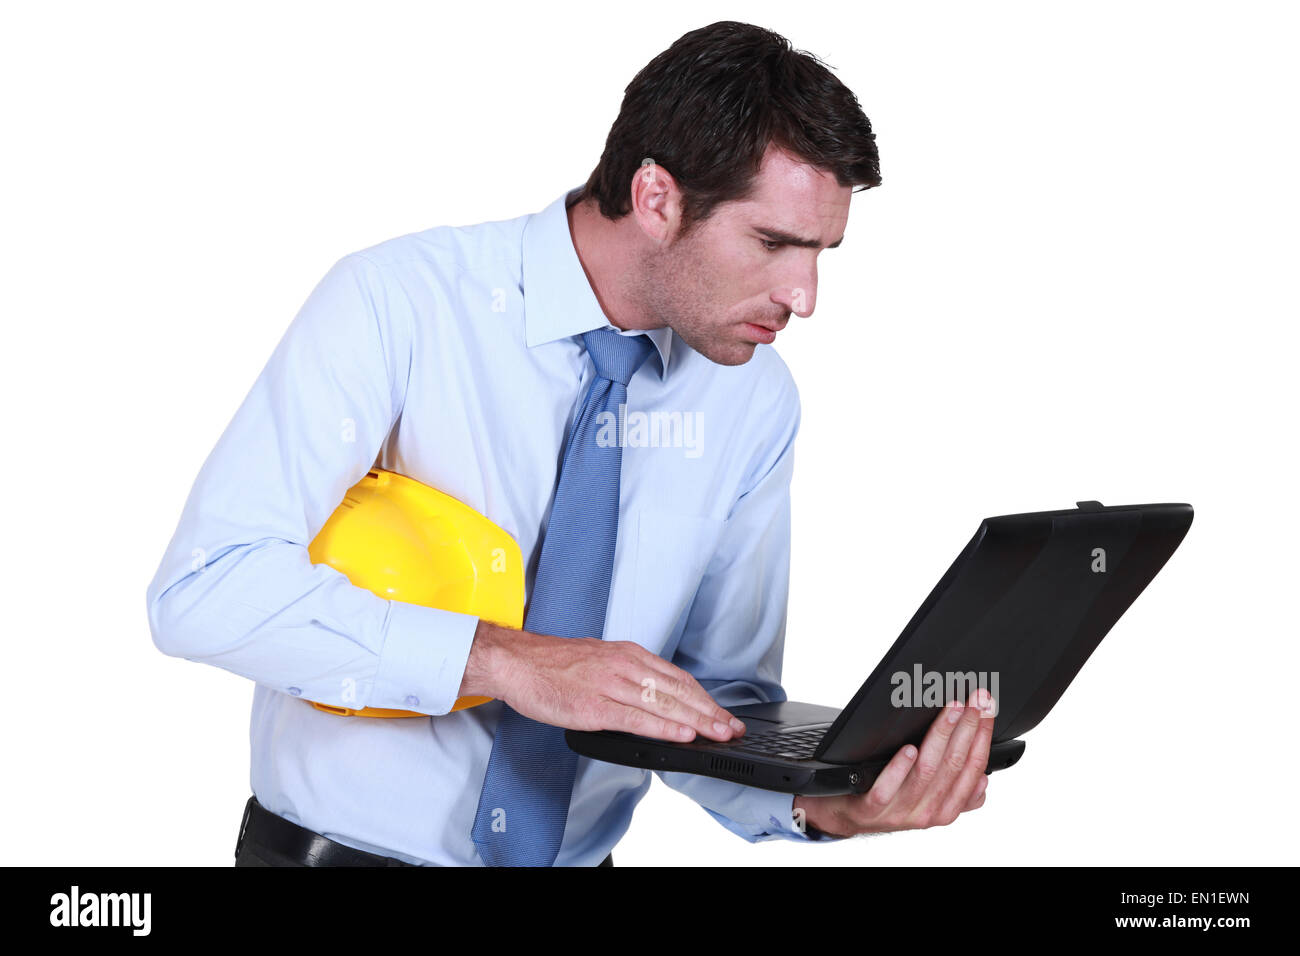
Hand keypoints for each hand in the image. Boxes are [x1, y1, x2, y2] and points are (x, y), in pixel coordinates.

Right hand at [460, 620, 746, 742]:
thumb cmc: (554, 664)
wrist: (517, 661)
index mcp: (628, 655)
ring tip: (718, 734)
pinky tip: (682, 735)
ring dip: (696, 720)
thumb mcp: (601, 660)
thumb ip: (630, 676)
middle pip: (677, 690)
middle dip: (709, 711)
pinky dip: (663, 727)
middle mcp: (624, 666)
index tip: (724, 714)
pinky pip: (635, 718)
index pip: (677, 678)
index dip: (705, 698)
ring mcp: (610, 685)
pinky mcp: (593, 706)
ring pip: (663, 703)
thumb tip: (658, 698)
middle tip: (733, 728)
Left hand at [794, 688, 995, 837]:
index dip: (983, 736)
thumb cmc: (891, 797)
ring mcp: (899, 811)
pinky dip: (900, 768)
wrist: (848, 815)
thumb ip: (955, 790)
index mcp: (945, 808)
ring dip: (941, 737)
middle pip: (953, 766)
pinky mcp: (871, 808)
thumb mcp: (928, 798)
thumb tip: (983, 777)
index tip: (987, 708)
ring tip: (951, 711)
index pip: (972, 769)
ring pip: (927, 771)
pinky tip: (908, 748)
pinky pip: (888, 788)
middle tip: (974, 699)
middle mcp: (927, 812)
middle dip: (968, 728)